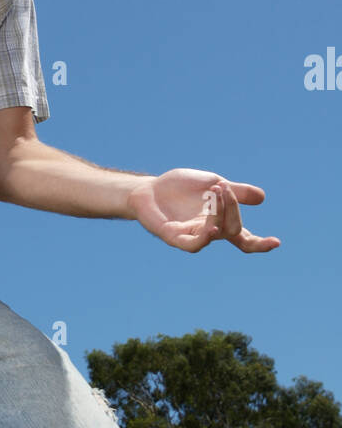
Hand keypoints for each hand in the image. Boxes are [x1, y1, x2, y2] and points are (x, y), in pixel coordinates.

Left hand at [125, 168, 280, 253]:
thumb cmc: (181, 188)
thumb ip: (236, 192)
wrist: (150, 188)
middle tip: (223, 188)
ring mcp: (192, 235)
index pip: (244, 238)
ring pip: (216, 234)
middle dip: (233, 208)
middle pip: (232, 230)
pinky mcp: (174, 237)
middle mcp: (209, 232)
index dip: (260, 243)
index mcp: (221, 222)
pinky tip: (211, 228)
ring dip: (221, 216)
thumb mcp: (213, 183)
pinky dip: (204, 239)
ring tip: (217, 194)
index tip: (277, 242)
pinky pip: (193, 244)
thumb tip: (262, 198)